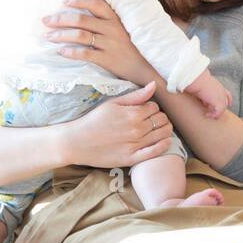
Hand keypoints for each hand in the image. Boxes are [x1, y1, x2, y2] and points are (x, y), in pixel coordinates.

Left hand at [42, 0, 150, 83]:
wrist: (145, 68)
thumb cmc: (130, 47)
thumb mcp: (122, 29)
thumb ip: (106, 21)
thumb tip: (80, 13)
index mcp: (116, 19)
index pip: (96, 3)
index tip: (64, 0)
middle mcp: (112, 29)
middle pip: (81, 20)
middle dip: (60, 19)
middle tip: (46, 21)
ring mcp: (110, 44)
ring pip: (80, 36)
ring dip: (61, 35)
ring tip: (49, 36)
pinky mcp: (107, 59)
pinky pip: (85, 54)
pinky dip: (70, 52)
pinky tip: (61, 51)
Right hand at [57, 81, 175, 168]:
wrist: (76, 142)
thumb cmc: (94, 120)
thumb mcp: (113, 103)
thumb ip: (135, 96)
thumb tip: (154, 85)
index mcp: (133, 113)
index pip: (156, 108)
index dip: (152, 108)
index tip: (146, 111)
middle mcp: (137, 129)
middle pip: (162, 120)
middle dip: (160, 118)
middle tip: (152, 120)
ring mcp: (135, 145)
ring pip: (163, 134)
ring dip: (165, 130)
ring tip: (158, 129)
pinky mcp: (131, 158)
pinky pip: (155, 152)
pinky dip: (164, 145)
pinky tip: (165, 141)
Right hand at [187, 69, 231, 118]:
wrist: (198, 79)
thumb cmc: (196, 80)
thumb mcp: (202, 85)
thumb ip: (204, 90)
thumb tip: (200, 94)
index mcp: (219, 86)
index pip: (227, 94)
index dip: (228, 100)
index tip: (229, 104)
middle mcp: (222, 91)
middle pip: (225, 102)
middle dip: (220, 108)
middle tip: (210, 111)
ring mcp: (221, 97)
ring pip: (222, 108)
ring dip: (215, 113)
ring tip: (208, 114)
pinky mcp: (218, 102)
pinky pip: (218, 112)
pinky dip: (213, 115)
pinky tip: (206, 114)